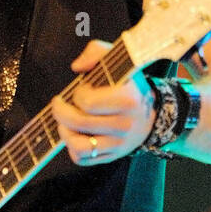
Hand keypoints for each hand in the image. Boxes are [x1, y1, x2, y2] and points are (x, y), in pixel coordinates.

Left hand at [51, 40, 156, 165]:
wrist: (152, 114)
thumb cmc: (128, 86)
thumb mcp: (119, 62)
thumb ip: (97, 52)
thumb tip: (76, 67)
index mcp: (127, 100)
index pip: (88, 102)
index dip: (77, 95)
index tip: (81, 90)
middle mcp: (124, 125)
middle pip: (78, 123)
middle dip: (61, 112)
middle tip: (59, 104)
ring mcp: (118, 144)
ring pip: (79, 146)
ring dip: (64, 133)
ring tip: (64, 123)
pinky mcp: (112, 156)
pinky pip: (83, 159)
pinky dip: (72, 149)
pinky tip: (74, 135)